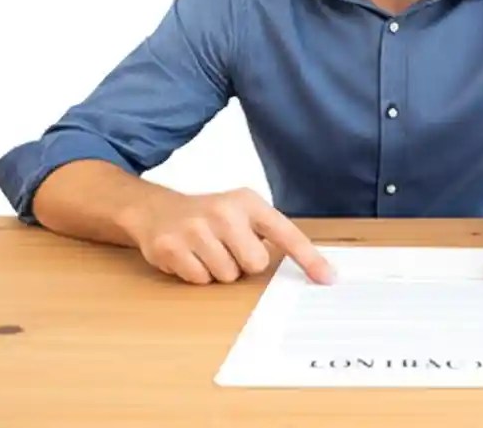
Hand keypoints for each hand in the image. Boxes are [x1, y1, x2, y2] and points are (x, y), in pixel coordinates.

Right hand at [124, 187, 334, 284]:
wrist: (154, 209)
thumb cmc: (208, 217)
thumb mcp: (240, 213)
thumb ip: (267, 235)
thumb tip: (305, 268)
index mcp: (248, 202)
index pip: (286, 233)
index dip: (308, 258)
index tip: (328, 278)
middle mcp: (224, 211)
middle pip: (255, 265)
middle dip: (242, 264)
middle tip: (225, 248)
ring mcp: (196, 228)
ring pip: (226, 276)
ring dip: (217, 271)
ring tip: (204, 250)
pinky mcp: (172, 247)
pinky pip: (200, 280)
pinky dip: (195, 275)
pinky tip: (187, 256)